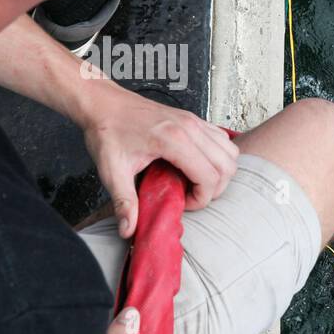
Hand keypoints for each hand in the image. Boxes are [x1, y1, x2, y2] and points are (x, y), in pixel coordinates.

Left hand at [79, 82, 238, 237]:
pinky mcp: (192, 118)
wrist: (103, 103)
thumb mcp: (112, 171)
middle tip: (191, 196)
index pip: (209, 176)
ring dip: (220, 173)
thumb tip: (128, 229)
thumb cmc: (108, 131)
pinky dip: (217, 157)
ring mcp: (193, 120)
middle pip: (226, 166)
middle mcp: (189, 127)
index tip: (183, 203)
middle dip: (214, 189)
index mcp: (173, 139)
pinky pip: (221, 140)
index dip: (202, 198)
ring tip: (196, 182)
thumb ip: (124, 202)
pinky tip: (196, 166)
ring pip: (230, 152)